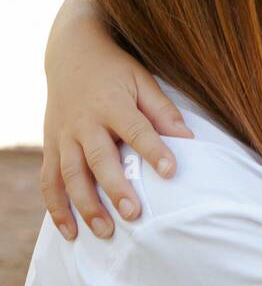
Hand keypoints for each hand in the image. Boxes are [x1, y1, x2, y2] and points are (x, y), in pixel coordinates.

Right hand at [42, 0, 191, 239]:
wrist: (72, 52)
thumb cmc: (115, 70)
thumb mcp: (142, 80)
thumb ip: (163, 111)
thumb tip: (188, 140)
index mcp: (112, 104)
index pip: (136, 130)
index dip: (153, 151)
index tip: (171, 172)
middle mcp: (85, 122)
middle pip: (99, 159)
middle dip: (116, 188)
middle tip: (134, 215)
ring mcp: (63, 136)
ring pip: (70, 175)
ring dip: (86, 205)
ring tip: (105, 232)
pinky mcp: (50, 146)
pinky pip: (49, 181)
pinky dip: (56, 208)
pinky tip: (70, 232)